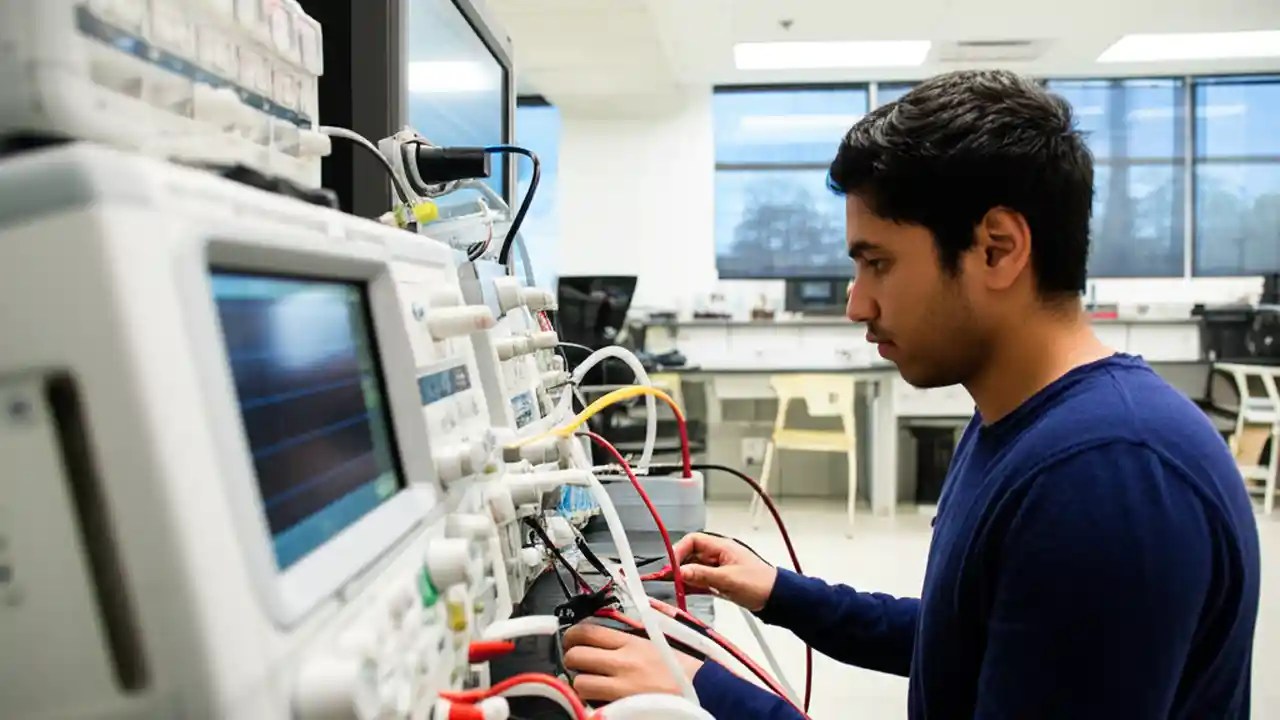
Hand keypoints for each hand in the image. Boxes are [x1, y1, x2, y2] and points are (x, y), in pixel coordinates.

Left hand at [563, 623, 702, 702]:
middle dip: (571, 660)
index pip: (587, 631)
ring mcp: (620, 687)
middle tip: (577, 664)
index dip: (571, 636)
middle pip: (575, 655)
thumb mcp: (655, 643)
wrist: (704, 691)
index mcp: (631, 643)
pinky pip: (595, 705)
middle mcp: (622, 662)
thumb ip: (627, 640)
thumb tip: (604, 638)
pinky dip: (594, 704)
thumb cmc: (682, 671)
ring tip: (590, 685)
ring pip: (579, 683)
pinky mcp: (622, 706)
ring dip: (581, 684)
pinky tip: (601, 701)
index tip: (570, 640)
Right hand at [668, 532, 777, 611]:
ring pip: (694, 569)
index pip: (693, 541)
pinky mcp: (719, 581)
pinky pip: (700, 580)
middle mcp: (718, 555)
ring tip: (673, 586)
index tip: (672, 566)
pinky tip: (684, 591)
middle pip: (690, 555)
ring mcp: (718, 568)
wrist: (776, 598)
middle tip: (669, 578)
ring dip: (683, 577)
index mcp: (721, 547)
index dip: (679, 550)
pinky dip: (691, 585)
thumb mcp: (728, 579)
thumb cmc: (759, 583)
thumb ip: (703, 575)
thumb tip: (681, 572)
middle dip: (678, 566)